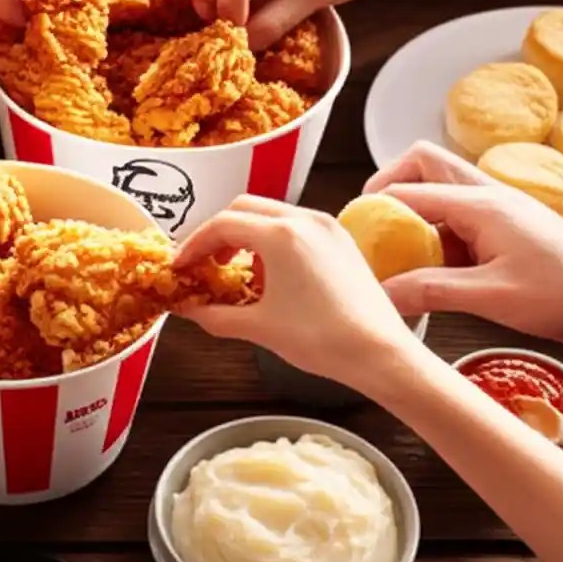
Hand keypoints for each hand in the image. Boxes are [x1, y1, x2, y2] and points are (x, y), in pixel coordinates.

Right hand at [174, 196, 418, 391]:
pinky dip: (273, 240)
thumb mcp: (258, 328)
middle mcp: (305, 220)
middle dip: (218, 233)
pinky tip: (271, 275)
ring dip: (246, 234)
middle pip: (244, 208)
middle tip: (205, 263)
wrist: (380, 353)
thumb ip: (215, 315)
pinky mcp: (342, 240)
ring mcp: (327, 227)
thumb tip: (190, 310)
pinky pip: (296, 225)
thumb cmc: (324, 340)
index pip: (221, 224)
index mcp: (281, 235)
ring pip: (271, 213)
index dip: (193, 244)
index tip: (182, 266)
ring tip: (237, 271)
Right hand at [364, 141, 562, 346]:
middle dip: (387, 189)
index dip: (370, 212)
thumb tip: (380, 295)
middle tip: (370, 229)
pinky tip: (432, 272)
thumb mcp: (493, 298)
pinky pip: (457, 216)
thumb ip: (431, 292)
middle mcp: (487, 195)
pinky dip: (435, 235)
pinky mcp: (507, 228)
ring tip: (397, 255)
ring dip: (412, 213)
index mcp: (481, 203)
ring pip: (439, 188)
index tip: (349, 241)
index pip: (406, 190)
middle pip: (422, 163)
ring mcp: (499, 209)